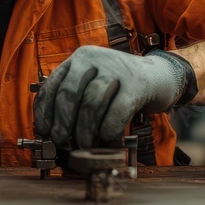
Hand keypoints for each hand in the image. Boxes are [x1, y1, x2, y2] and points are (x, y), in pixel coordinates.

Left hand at [34, 46, 196, 149]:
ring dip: (85, 132)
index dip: (44, 110)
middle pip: (69, 95)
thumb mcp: (94, 83)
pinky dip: (108, 133)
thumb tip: (54, 132)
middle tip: (61, 142)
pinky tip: (108, 142)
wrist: (161, 76)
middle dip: (62, 123)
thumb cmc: (122, 87)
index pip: (53, 84)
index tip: (43, 131)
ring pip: (91, 106)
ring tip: (85, 146)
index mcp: (80, 58)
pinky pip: (116, 113)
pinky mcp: (137, 85)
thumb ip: (76, 99)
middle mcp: (96, 59)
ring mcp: (117, 70)